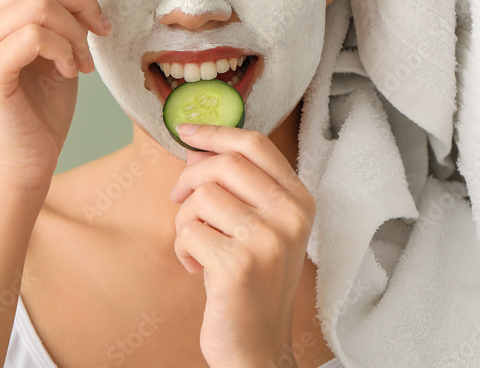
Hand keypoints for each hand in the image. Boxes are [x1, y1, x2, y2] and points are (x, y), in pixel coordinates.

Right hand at [0, 0, 110, 191]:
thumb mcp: (61, 41)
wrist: (28, 161)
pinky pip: (34, 34)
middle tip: (100, 29)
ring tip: (82, 58)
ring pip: (38, 3)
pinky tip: (70, 70)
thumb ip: (67, 4)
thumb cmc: (42, 105)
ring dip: (75, 29)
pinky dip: (64, 48)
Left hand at [168, 123, 314, 367]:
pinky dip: (183, 249)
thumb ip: (235, 186)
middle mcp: (290, 216)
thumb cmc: (252, 284)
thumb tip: (198, 147)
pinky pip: (188, 232)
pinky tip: (198, 269)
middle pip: (224, 164)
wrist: (257, 347)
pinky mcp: (238, 264)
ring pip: (201, 197)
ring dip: (185, 222)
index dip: (216, 133)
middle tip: (180, 201)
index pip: (255, 144)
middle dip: (189, 180)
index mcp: (299, 201)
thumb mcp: (256, 227)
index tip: (187, 133)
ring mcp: (267, 240)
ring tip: (197, 248)